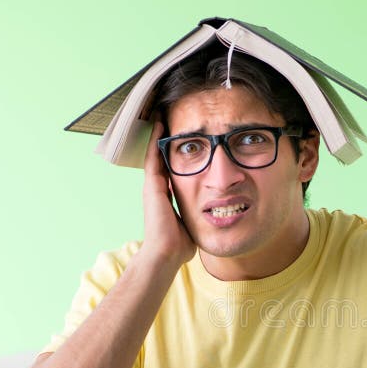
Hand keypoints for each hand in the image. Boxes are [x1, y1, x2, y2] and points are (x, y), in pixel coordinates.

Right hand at [142, 121, 195, 266]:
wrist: (167, 254)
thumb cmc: (181, 244)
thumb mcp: (194, 222)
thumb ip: (200, 213)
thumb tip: (214, 212)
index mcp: (168, 196)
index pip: (174, 168)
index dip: (180, 153)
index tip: (186, 138)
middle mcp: (158, 188)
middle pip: (164, 156)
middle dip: (170, 139)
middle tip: (174, 118)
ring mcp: (153, 186)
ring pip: (157, 152)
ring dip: (161, 134)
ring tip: (164, 113)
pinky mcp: (152, 186)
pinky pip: (154, 156)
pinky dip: (157, 139)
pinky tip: (162, 123)